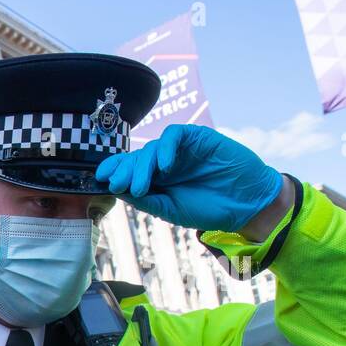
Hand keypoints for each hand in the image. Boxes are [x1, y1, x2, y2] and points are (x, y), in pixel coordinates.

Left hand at [95, 124, 283, 232]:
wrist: (245, 204)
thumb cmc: (208, 208)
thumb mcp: (170, 209)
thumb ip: (145, 199)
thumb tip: (116, 190)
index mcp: (154, 179)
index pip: (128, 170)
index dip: (113, 172)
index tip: (99, 181)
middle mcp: (163, 162)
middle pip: (135, 159)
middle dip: (123, 171)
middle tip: (117, 185)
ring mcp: (179, 149)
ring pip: (150, 148)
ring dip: (141, 166)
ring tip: (140, 187)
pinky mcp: (197, 137)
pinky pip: (174, 136)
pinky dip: (165, 149)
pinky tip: (164, 166)